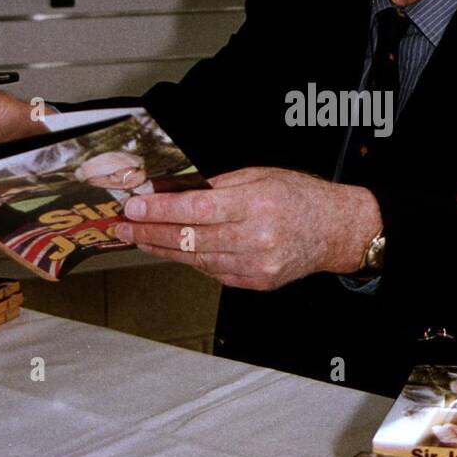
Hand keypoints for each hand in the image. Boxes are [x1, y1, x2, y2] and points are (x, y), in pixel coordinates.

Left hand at [114, 167, 382, 290]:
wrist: (334, 230)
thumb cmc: (298, 197)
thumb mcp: (259, 176)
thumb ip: (218, 184)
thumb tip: (173, 191)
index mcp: (255, 204)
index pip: (196, 208)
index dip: (160, 210)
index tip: (134, 208)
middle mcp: (255, 237)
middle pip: (190, 237)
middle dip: (150, 232)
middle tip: (123, 227)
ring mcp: (255, 264)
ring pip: (196, 259)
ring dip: (163, 249)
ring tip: (140, 239)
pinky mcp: (256, 281)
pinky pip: (213, 271)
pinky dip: (192, 259)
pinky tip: (175, 250)